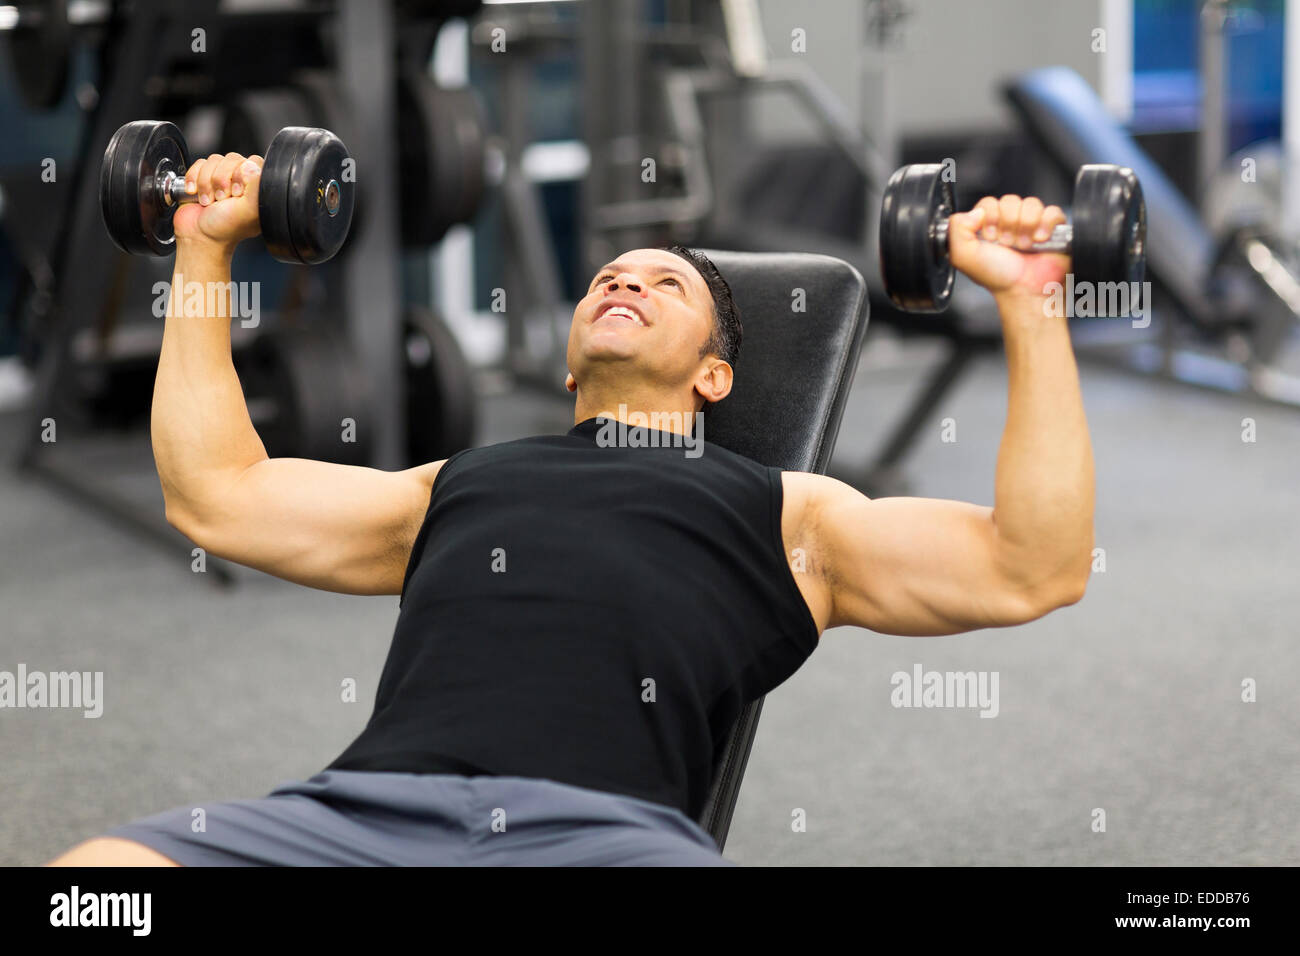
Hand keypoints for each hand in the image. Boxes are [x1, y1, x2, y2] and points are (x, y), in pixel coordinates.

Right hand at [173, 152, 263, 250]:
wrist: (198, 237)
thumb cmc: (224, 229)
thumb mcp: (247, 211)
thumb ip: (256, 187)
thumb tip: (251, 165)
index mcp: (256, 189)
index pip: (253, 162)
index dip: (241, 174)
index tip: (236, 193)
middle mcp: (240, 182)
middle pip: (232, 159)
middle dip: (221, 180)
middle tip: (221, 199)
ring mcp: (221, 179)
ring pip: (214, 160)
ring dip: (207, 182)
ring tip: (209, 201)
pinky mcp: (203, 178)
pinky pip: (198, 164)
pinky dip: (194, 178)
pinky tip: (196, 194)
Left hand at [947, 194, 1068, 301]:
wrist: (1023, 290)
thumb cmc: (997, 277)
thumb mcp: (963, 256)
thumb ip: (957, 229)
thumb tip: (975, 211)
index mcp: (988, 226)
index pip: (989, 203)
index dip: (990, 217)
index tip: (990, 237)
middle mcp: (1009, 223)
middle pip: (1010, 201)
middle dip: (1008, 223)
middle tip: (1007, 243)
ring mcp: (1032, 224)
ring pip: (1032, 204)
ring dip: (1026, 225)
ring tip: (1024, 245)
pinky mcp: (1053, 228)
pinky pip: (1052, 212)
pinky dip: (1046, 225)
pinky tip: (1040, 240)